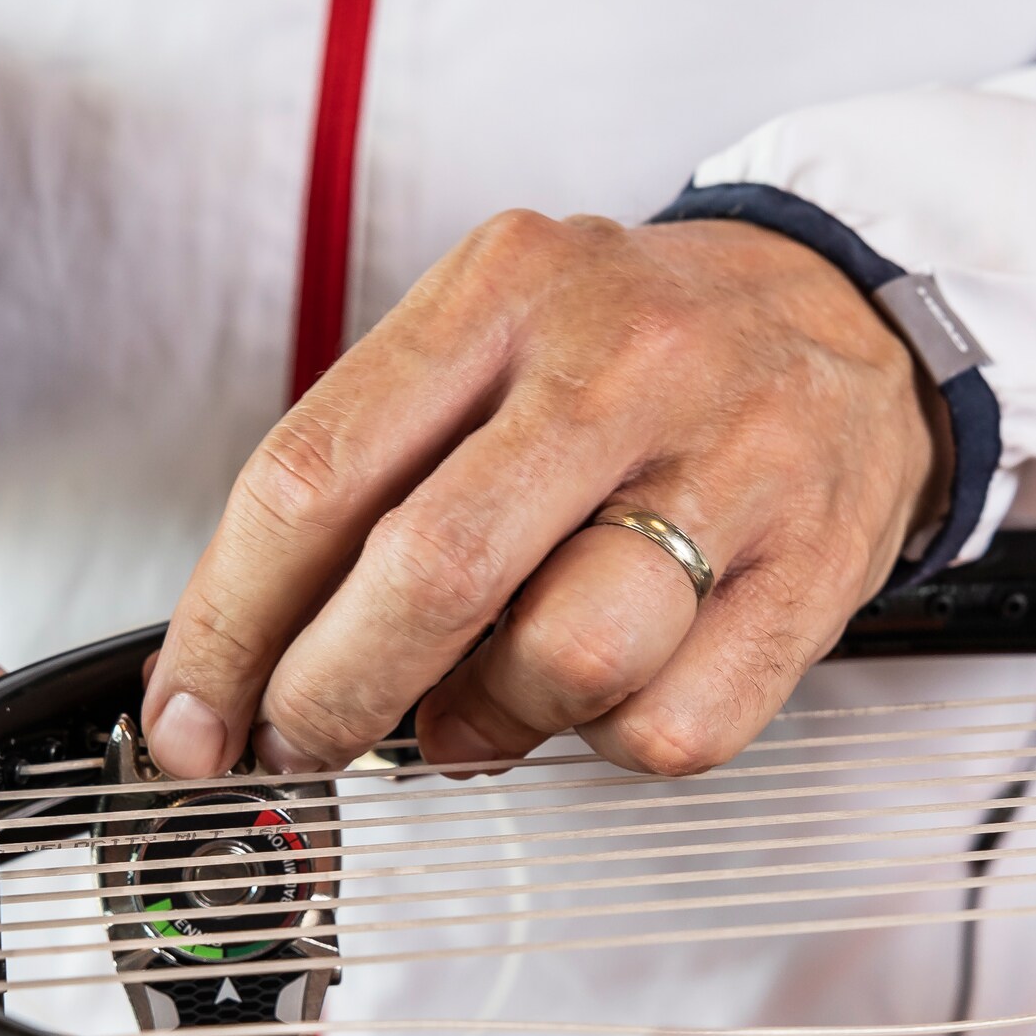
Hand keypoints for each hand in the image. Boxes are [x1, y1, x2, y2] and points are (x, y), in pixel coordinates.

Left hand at [143, 211, 948, 779]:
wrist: (849, 317)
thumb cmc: (632, 353)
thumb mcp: (490, 340)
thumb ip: (377, 472)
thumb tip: (254, 662)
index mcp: (502, 291)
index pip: (314, 476)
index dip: (225, 625)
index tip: (186, 718)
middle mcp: (619, 362)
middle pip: (430, 574)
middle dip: (328, 698)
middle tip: (299, 744)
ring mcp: (731, 464)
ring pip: (565, 658)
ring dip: (486, 723)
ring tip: (476, 706)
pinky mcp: (815, 568)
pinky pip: (673, 727)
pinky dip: (607, 744)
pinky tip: (602, 692)